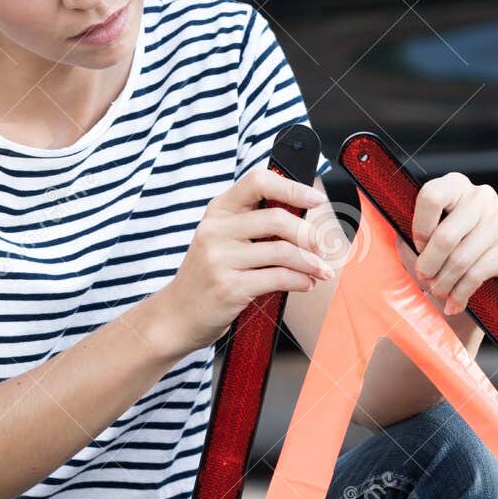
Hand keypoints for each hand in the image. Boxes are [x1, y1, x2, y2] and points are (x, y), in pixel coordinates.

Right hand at [152, 165, 330, 353]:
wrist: (177, 316)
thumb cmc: (206, 277)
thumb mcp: (219, 240)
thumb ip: (251, 224)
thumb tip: (302, 218)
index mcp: (218, 211)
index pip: (257, 182)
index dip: (292, 188)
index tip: (316, 199)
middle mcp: (215, 231)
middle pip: (277, 219)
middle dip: (309, 234)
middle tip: (321, 247)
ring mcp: (220, 260)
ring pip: (282, 251)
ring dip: (310, 262)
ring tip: (320, 270)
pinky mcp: (229, 287)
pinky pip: (278, 278)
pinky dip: (300, 281)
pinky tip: (305, 283)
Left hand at [395, 172, 497, 315]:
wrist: (481, 284)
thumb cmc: (444, 257)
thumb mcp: (422, 241)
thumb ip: (410, 233)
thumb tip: (399, 236)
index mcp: (456, 186)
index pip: (432, 196)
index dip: (420, 228)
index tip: (418, 247)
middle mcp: (483, 197)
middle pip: (446, 235)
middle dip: (430, 264)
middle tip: (424, 278)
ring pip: (462, 258)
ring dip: (444, 283)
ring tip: (438, 293)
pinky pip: (479, 273)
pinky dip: (462, 293)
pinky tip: (455, 303)